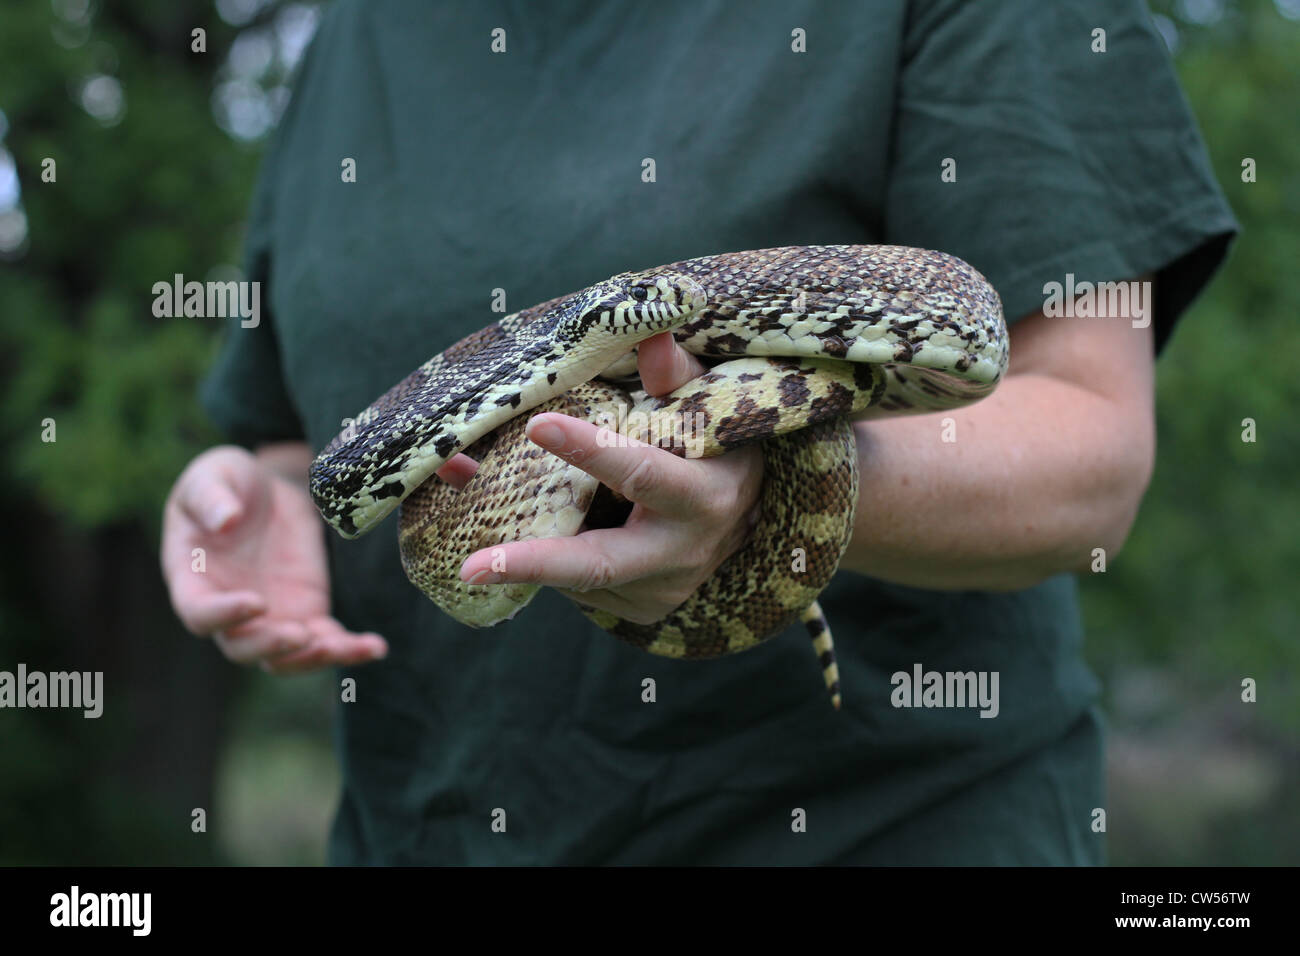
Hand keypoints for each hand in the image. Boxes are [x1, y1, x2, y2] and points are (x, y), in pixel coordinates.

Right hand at [161, 444, 386, 672]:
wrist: (267, 492)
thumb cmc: (227, 482)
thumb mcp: (214, 474)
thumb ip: (211, 496)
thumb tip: (226, 519)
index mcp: (194, 580)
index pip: (200, 613)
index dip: (224, 615)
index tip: (255, 602)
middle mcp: (229, 610)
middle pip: (242, 647)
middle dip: (270, 647)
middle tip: (300, 635)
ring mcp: (270, 616)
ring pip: (286, 657)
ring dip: (314, 659)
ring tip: (346, 647)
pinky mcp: (307, 612)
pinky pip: (326, 640)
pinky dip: (350, 649)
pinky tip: (376, 647)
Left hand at [456, 333, 763, 624]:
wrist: (743, 517)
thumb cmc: (715, 444)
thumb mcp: (709, 405)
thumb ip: (675, 373)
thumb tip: (653, 331)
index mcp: (704, 494)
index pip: (642, 472)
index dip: (592, 451)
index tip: (538, 425)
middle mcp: (682, 551)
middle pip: (600, 564)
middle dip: (534, 564)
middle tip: (470, 566)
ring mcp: (659, 589)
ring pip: (577, 575)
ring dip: (524, 551)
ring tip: (479, 536)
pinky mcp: (639, 609)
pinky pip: (579, 586)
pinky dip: (544, 560)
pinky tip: (530, 537)